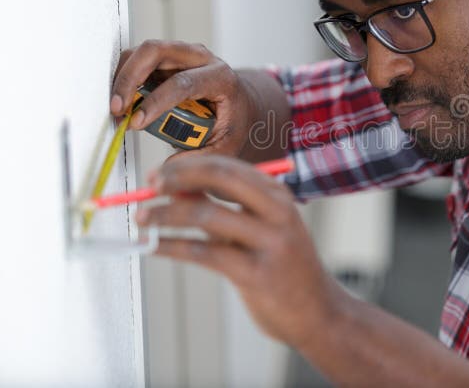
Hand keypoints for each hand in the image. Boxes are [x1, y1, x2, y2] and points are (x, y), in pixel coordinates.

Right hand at [111, 40, 259, 157]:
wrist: (240, 102)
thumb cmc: (234, 120)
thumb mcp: (228, 143)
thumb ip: (203, 157)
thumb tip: (171, 166)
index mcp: (220, 77)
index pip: (183, 82)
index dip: (156, 101)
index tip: (137, 122)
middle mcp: (200, 58)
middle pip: (156, 52)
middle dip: (130, 78)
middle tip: (118, 109)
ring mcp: (182, 53)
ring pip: (143, 51)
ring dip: (123, 77)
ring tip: (118, 108)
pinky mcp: (167, 57)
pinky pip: (139, 58)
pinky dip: (125, 76)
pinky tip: (123, 99)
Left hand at [137, 154, 344, 347]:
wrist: (318, 311)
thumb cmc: (282, 268)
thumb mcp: (258, 231)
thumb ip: (221, 209)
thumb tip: (176, 189)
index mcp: (278, 195)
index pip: (227, 166)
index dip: (188, 165)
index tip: (159, 172)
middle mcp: (278, 211)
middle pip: (220, 178)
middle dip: (178, 178)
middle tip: (148, 186)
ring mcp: (270, 242)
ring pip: (207, 215)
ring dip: (166, 214)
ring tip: (141, 219)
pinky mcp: (256, 274)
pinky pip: (204, 253)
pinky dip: (172, 247)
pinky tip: (153, 247)